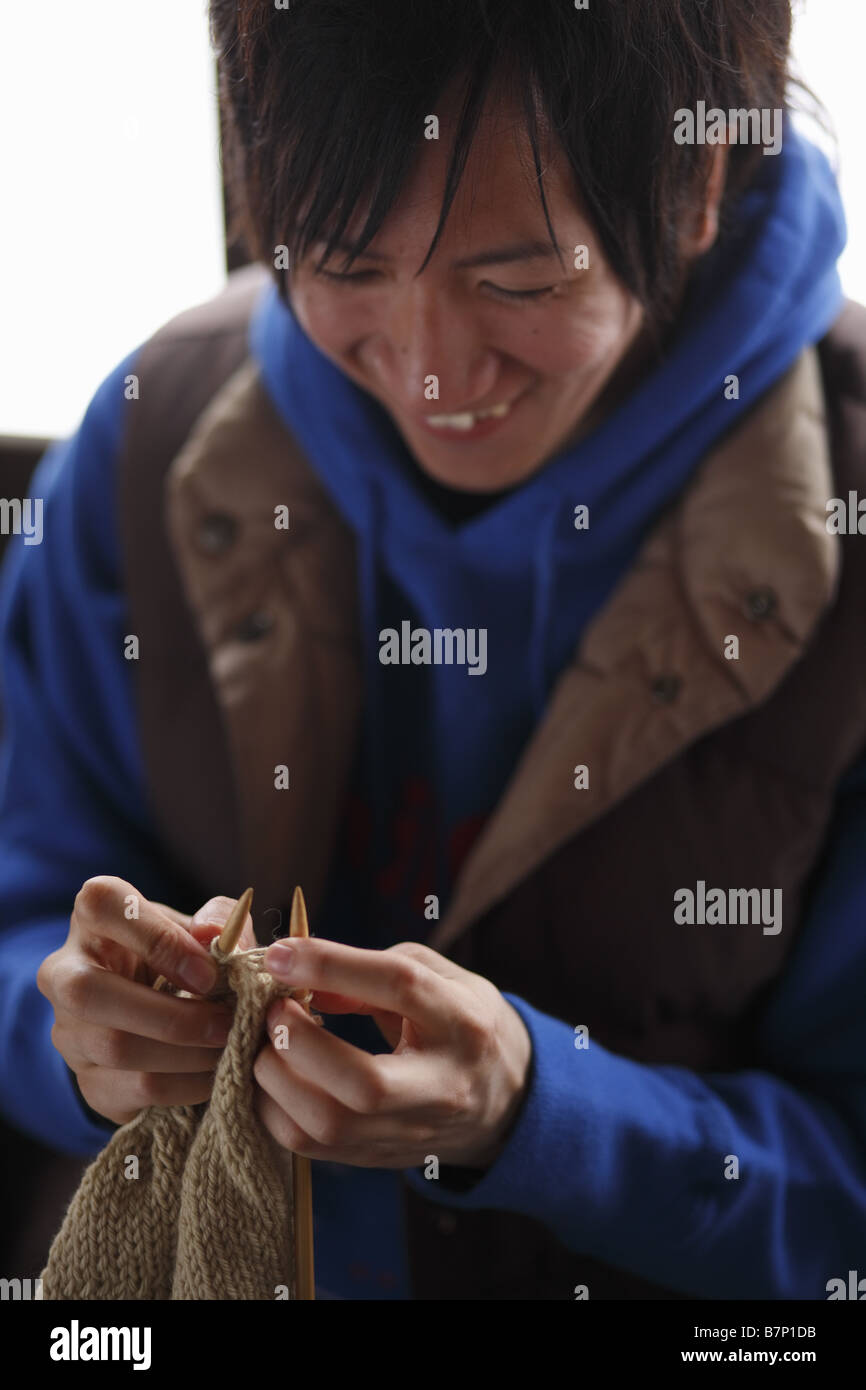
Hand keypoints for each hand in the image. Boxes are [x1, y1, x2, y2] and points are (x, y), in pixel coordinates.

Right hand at [37, 877, 255, 1124]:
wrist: (165, 1012)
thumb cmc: (185, 955)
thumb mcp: (207, 929)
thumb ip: (221, 922)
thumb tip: (215, 936)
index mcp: (95, 916)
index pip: (102, 905)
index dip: (157, 939)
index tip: (209, 973)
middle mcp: (65, 971)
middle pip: (88, 992)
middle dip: (170, 1014)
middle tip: (226, 1022)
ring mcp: (69, 1032)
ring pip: (114, 1047)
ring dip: (185, 1054)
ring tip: (228, 1046)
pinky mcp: (88, 1081)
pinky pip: (133, 1088)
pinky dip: (185, 1085)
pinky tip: (214, 1073)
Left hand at [254, 938, 531, 1169]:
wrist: (506, 1099)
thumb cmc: (460, 1021)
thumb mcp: (435, 977)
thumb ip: (370, 969)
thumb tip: (299, 979)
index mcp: (463, 1022)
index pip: (399, 987)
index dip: (332, 965)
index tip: (281, 954)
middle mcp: (443, 1085)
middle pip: (363, 1083)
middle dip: (298, 1043)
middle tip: (273, 1012)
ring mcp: (413, 1130)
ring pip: (330, 1125)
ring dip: (276, 1081)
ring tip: (268, 1045)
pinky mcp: (382, 1158)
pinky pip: (311, 1146)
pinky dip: (274, 1109)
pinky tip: (272, 1077)